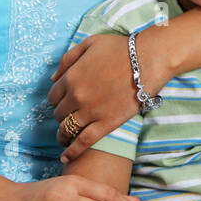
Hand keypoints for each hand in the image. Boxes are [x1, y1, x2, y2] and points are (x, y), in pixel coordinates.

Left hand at [50, 32, 166, 162]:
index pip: (52, 96)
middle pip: (59, 114)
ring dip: (63, 135)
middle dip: (62, 115)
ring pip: (67, 129)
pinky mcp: (106, 123)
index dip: (57, 101)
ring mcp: (91, 112)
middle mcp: (76, 96)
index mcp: (70, 77)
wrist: (148, 59)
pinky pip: (83, 142)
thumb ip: (68, 59)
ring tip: (64, 139)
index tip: (63, 103)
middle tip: (69, 117)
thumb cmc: (120, 49)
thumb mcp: (89, 44)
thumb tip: (53, 78)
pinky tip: (66, 157)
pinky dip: (72, 151)